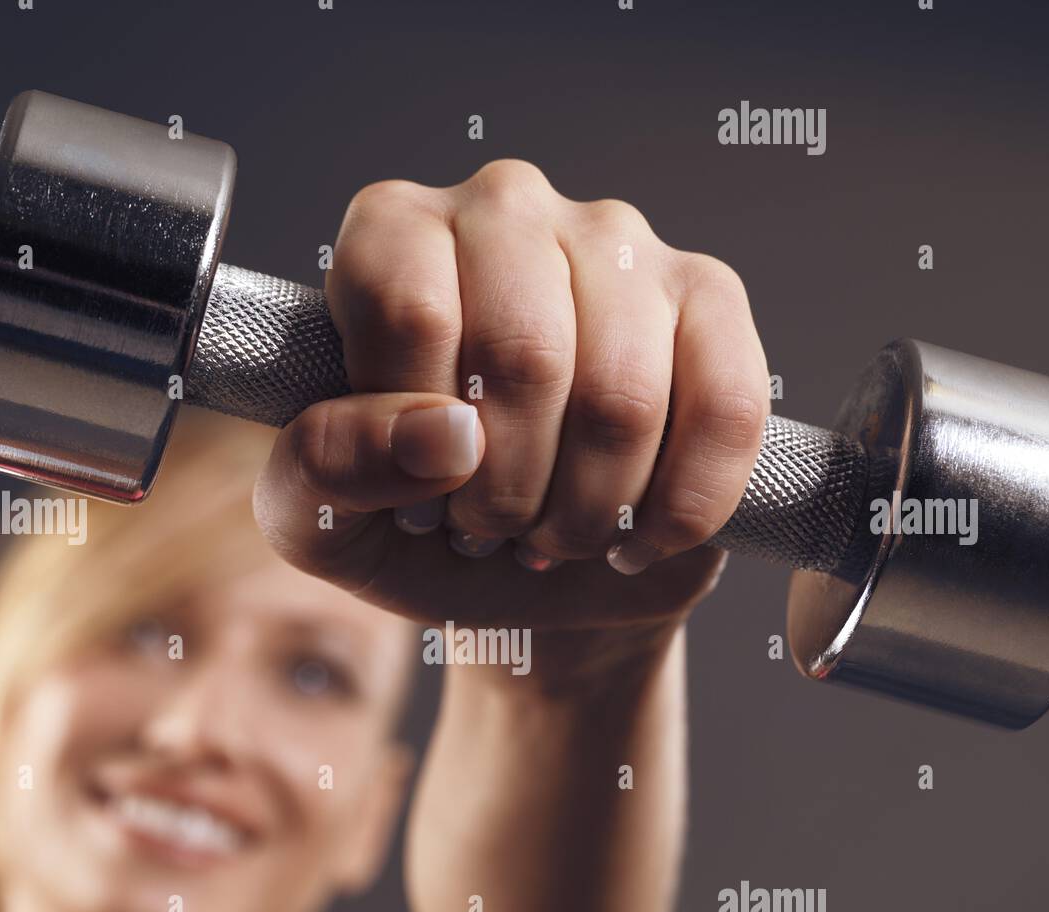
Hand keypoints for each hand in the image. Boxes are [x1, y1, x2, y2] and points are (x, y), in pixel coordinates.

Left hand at [253, 160, 768, 634]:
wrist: (525, 567)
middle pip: (524, 356)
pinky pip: (725, 410)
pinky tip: (637, 537)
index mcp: (393, 234)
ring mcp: (619, 243)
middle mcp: (507, 207)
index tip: (421, 504)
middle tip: (494, 532)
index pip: (413, 315)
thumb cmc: (417, 525)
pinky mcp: (710, 301)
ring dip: (587, 512)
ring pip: (623, 395)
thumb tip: (442, 435)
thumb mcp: (323, 519)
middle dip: (508, 492)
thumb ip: (327, 469)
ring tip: (556, 535)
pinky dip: (680, 511)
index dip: (420, 442)